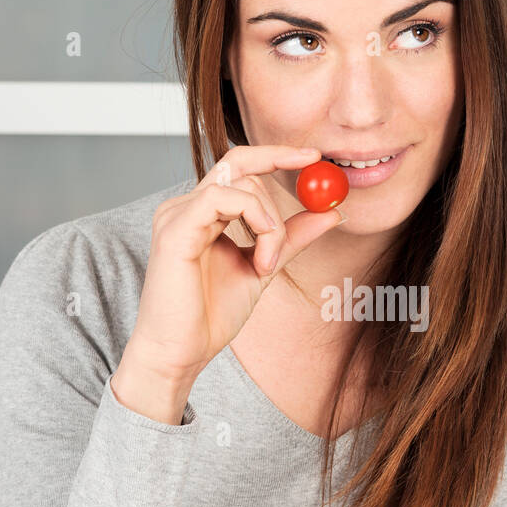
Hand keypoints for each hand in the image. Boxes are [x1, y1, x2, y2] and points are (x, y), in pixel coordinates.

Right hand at [119, 143, 344, 389]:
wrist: (180, 353)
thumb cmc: (210, 316)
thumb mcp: (264, 268)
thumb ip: (291, 237)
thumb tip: (331, 212)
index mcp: (201, 212)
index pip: (239, 164)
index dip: (275, 154)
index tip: (313, 157)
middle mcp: (185, 206)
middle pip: (241, 164)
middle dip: (282, 190)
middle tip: (318, 205)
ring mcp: (176, 214)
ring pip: (241, 184)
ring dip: (271, 223)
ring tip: (269, 264)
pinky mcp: (175, 228)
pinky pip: (224, 198)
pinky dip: (256, 223)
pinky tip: (260, 261)